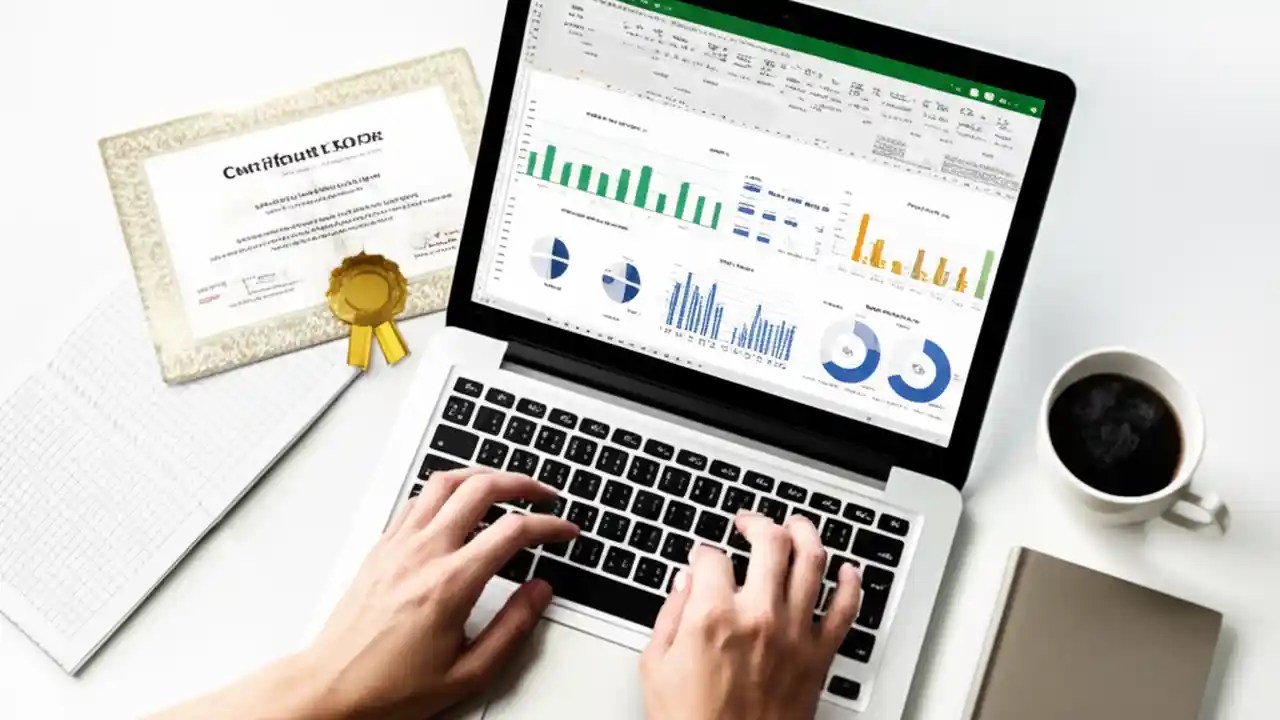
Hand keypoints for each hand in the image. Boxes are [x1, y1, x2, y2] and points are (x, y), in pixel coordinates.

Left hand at [305, 468, 577, 718]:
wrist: (332, 690)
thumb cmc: (390, 688)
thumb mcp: (468, 673)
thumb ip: (512, 628)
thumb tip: (539, 593)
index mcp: (450, 585)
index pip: (513, 531)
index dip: (549, 525)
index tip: (564, 530)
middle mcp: (423, 554)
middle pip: (481, 488)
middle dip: (523, 483)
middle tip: (544, 495)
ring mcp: (398, 545)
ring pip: (446, 481)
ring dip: (483, 475)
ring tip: (506, 484)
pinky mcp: (381, 547)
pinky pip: (418, 499)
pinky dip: (447, 489)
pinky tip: (458, 501)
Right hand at [640, 512, 861, 719]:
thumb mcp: (656, 667)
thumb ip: (670, 615)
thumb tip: (683, 583)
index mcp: (713, 617)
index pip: (712, 557)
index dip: (703, 553)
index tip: (702, 560)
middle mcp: (759, 617)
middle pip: (770, 541)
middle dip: (757, 522)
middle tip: (749, 522)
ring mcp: (794, 634)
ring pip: (812, 561)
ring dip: (805, 533)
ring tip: (797, 525)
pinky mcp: (819, 657)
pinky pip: (846, 611)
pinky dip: (851, 585)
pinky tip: (847, 572)